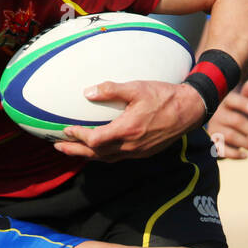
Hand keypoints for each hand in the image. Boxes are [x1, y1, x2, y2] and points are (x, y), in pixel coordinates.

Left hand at [54, 80, 203, 160]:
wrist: (189, 110)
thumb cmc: (164, 96)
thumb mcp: (137, 88)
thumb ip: (111, 90)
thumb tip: (87, 92)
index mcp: (127, 130)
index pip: (94, 140)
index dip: (77, 137)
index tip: (65, 130)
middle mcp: (131, 145)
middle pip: (95, 154)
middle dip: (75, 151)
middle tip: (58, 147)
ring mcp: (137, 151)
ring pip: (106, 158)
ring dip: (86, 155)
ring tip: (71, 150)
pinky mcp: (143, 152)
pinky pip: (117, 157)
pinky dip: (102, 155)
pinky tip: (96, 150)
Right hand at [205, 80, 247, 159]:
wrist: (222, 123)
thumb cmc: (238, 109)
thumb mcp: (245, 100)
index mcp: (225, 100)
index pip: (233, 100)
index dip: (244, 104)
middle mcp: (217, 114)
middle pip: (235, 121)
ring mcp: (214, 128)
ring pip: (229, 136)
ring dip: (246, 143)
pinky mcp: (213, 141)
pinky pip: (220, 149)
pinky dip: (233, 154)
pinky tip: (245, 156)